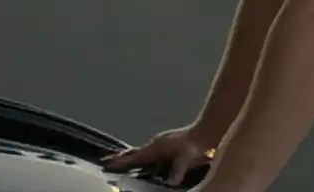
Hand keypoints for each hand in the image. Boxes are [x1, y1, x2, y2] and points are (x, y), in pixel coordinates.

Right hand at [100, 123, 216, 186]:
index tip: (105, 163)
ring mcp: (160, 142)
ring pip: (140, 150)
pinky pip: (149, 151)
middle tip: (106, 161)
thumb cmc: (197, 145)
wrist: (208, 131)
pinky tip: (144, 160)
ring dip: (129, 156)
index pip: (133, 157)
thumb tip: (172, 181)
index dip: (119, 162)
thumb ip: (178, 169)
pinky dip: (141, 155)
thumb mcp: (186, 158)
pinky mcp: (166, 143)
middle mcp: (155, 144)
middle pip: (132, 152)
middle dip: (119, 157)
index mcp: (156, 148)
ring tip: (119, 160)